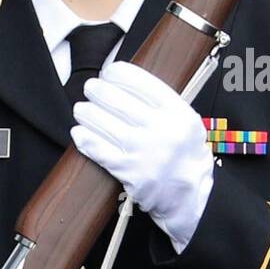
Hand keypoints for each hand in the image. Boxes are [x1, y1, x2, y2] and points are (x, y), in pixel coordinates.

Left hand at [71, 60, 214, 252]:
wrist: (190, 196)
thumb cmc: (184, 154)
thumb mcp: (186, 121)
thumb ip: (161, 102)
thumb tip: (122, 81)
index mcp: (179, 113)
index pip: (142, 83)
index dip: (119, 73)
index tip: (109, 72)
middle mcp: (163, 130)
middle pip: (118, 100)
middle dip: (98, 90)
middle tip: (91, 88)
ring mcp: (145, 152)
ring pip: (104, 123)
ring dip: (87, 113)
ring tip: (82, 109)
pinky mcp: (130, 172)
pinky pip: (99, 150)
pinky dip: (85, 139)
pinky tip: (79, 132)